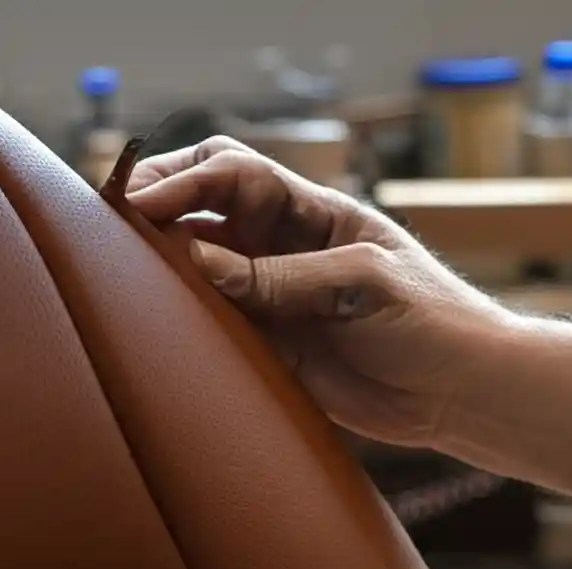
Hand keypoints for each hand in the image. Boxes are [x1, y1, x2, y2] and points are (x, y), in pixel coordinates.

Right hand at [127, 136, 517, 449]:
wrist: (460, 392)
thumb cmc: (433, 319)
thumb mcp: (365, 283)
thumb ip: (283, 276)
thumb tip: (200, 262)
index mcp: (314, 211)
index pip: (234, 173)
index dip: (185, 180)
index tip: (143, 203)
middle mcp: (284, 244)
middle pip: (204, 203)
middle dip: (159, 199)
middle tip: (111, 217)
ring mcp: (272, 292)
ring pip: (198, 261)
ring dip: (160, 259)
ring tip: (116, 268)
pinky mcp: (268, 342)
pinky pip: (212, 321)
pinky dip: (179, 316)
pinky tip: (150, 319)